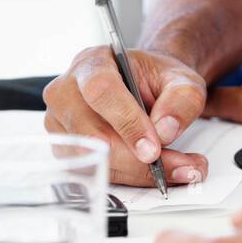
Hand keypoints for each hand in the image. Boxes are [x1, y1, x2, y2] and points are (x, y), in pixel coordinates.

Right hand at [43, 46, 208, 187]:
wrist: (144, 90)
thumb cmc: (155, 81)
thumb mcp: (180, 79)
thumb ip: (181, 99)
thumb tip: (164, 131)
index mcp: (92, 64)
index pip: (101, 91)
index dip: (127, 122)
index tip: (153, 148)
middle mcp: (67, 93)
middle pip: (93, 136)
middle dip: (137, 160)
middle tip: (181, 166)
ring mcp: (60, 125)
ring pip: (94, 162)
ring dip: (139, 173)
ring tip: (179, 169)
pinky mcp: (66, 152)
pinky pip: (97, 174)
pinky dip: (131, 178)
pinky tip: (157, 173)